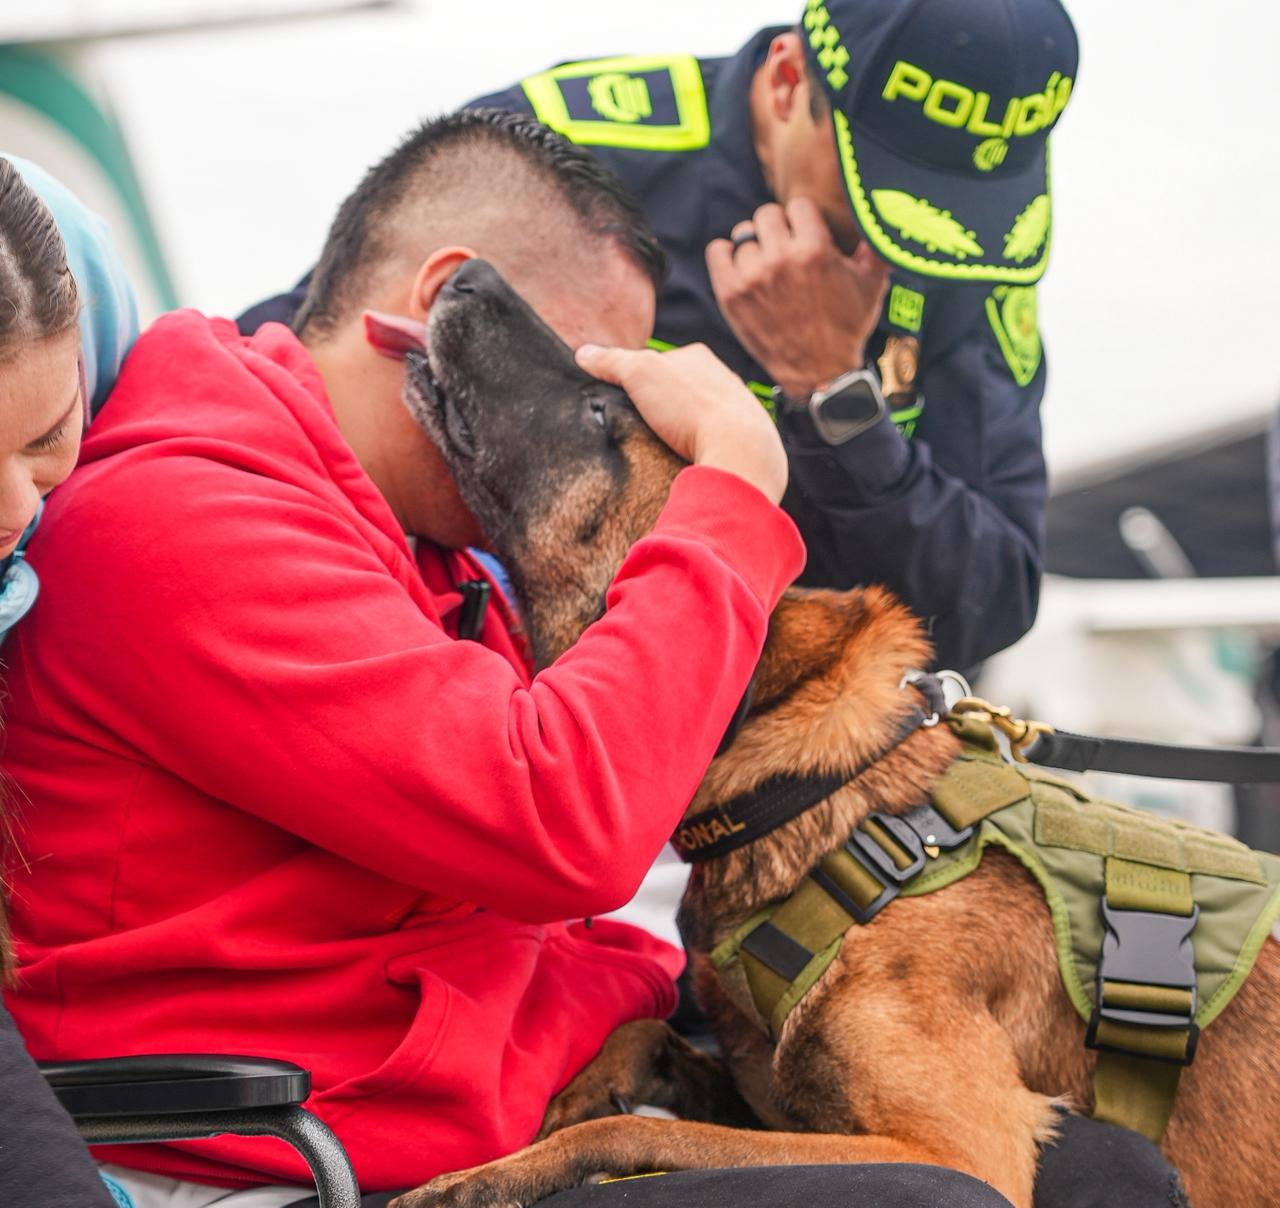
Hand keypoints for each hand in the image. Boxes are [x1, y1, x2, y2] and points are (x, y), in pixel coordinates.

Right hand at [575, 342, 787, 504]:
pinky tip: (690, 459)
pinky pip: (716, 441)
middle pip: (680, 390)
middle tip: (643, 427)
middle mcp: (723, 378)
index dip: (637, 381)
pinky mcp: (746, 440)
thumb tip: (583, 353)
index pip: (659, 362)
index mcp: (699, 357)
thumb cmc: (691, 408)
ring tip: (665, 447)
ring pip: (701, 416)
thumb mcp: (640, 374)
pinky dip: (702, 447)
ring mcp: (738, 409)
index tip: (625, 401)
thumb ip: (611, 362)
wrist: (740, 449)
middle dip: (663, 406)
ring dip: (684, 429)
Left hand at [706, 197, 889, 399]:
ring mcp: (753, 278)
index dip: (803, 220)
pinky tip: (740, 266)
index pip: (798, 206)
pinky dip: (726, 254)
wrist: (819, 373)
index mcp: (815, 250)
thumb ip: (875, 245)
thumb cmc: (847, 328)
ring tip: (766, 266)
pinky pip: (717, 251)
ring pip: (744, 235)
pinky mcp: (731, 295)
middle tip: (784, 250)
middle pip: (767, 215)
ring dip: (755, 247)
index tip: (805, 236)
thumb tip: (877, 215)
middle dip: (778, 229)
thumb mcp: (871, 284)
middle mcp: (781, 260)